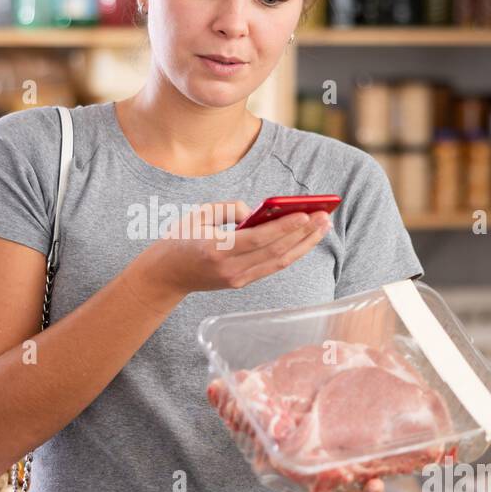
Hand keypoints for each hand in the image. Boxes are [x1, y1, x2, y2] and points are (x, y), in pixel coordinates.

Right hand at [143, 200, 332, 300]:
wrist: (165, 276)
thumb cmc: (180, 239)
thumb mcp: (199, 214)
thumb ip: (229, 208)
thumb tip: (256, 212)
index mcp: (216, 249)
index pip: (258, 239)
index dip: (284, 228)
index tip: (306, 214)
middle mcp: (230, 269)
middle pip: (275, 252)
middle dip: (303, 234)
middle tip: (325, 216)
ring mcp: (237, 279)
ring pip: (279, 262)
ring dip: (304, 244)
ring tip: (323, 226)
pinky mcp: (241, 282)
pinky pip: (272, 266)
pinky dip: (292, 252)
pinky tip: (306, 238)